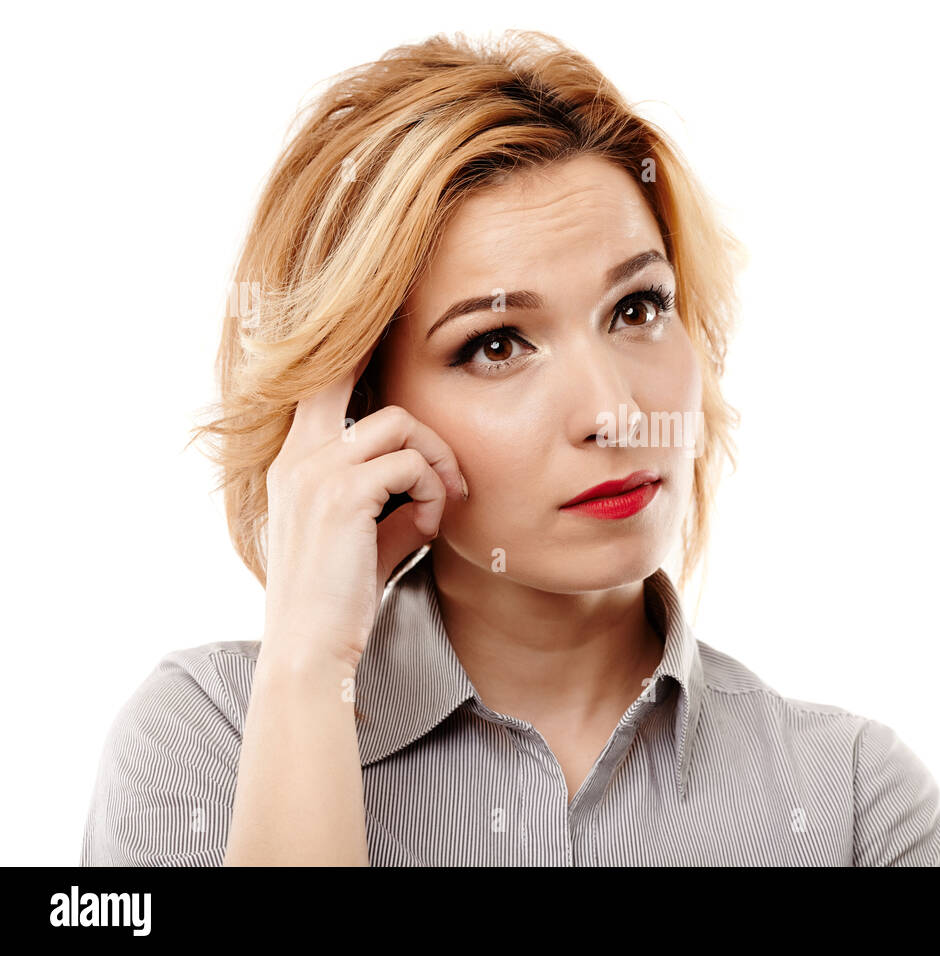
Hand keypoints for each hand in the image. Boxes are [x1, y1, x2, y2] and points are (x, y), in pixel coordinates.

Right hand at [260, 344, 466, 670]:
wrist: (312, 650)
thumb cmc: (343, 600)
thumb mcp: (370, 539)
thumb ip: (395, 505)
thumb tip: (433, 492)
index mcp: (294, 461)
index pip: (317, 384)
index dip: (350, 351)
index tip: (382, 322)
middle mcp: (297, 456)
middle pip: (341, 369)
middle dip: (380, 351)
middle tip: (424, 356)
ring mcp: (314, 471)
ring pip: (399, 421)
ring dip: (436, 457)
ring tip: (446, 498)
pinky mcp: (342, 494)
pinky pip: (411, 463)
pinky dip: (435, 489)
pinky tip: (434, 521)